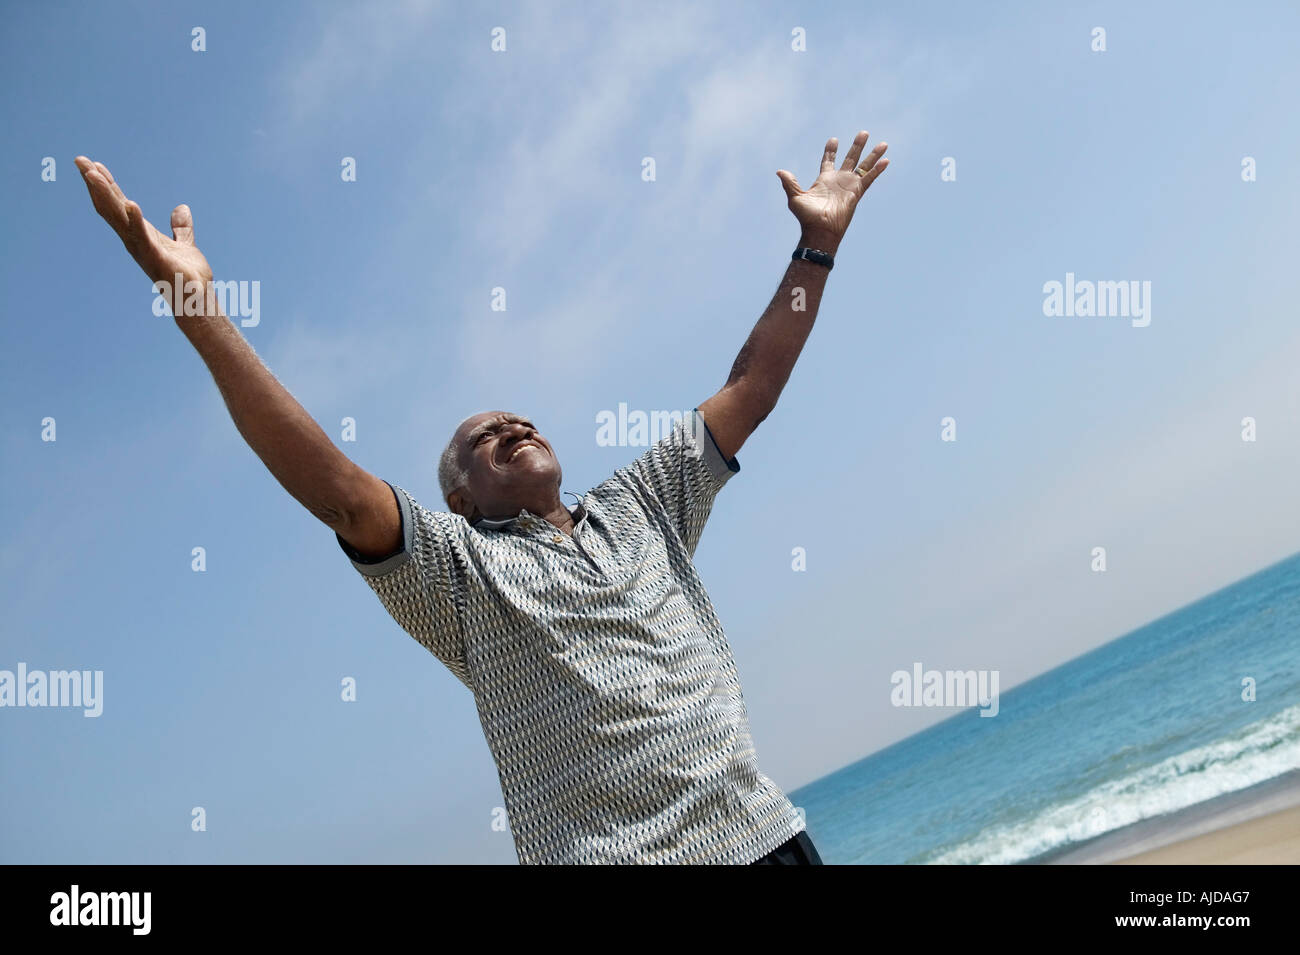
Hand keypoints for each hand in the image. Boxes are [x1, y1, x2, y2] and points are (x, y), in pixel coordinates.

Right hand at [75, 156, 213, 311]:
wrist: (197, 298)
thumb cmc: (188, 276)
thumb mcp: (185, 244)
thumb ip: (181, 227)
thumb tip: (181, 208)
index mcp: (140, 233)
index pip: (118, 204)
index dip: (106, 184)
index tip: (93, 165)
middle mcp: (135, 239)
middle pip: (110, 206)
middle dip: (95, 183)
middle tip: (79, 160)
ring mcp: (142, 248)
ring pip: (118, 217)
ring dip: (106, 195)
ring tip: (93, 173)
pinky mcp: (155, 257)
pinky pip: (143, 237)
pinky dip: (136, 220)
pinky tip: (131, 203)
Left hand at [777, 131, 887, 252]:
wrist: (820, 230)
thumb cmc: (807, 217)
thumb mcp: (795, 197)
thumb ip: (790, 183)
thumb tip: (779, 171)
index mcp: (824, 180)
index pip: (829, 160)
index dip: (831, 150)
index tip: (834, 140)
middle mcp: (839, 180)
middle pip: (851, 158)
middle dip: (857, 146)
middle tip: (864, 133)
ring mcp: (849, 186)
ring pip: (864, 166)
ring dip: (873, 155)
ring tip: (883, 143)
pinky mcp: (857, 193)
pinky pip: (869, 179)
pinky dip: (877, 170)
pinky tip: (886, 160)